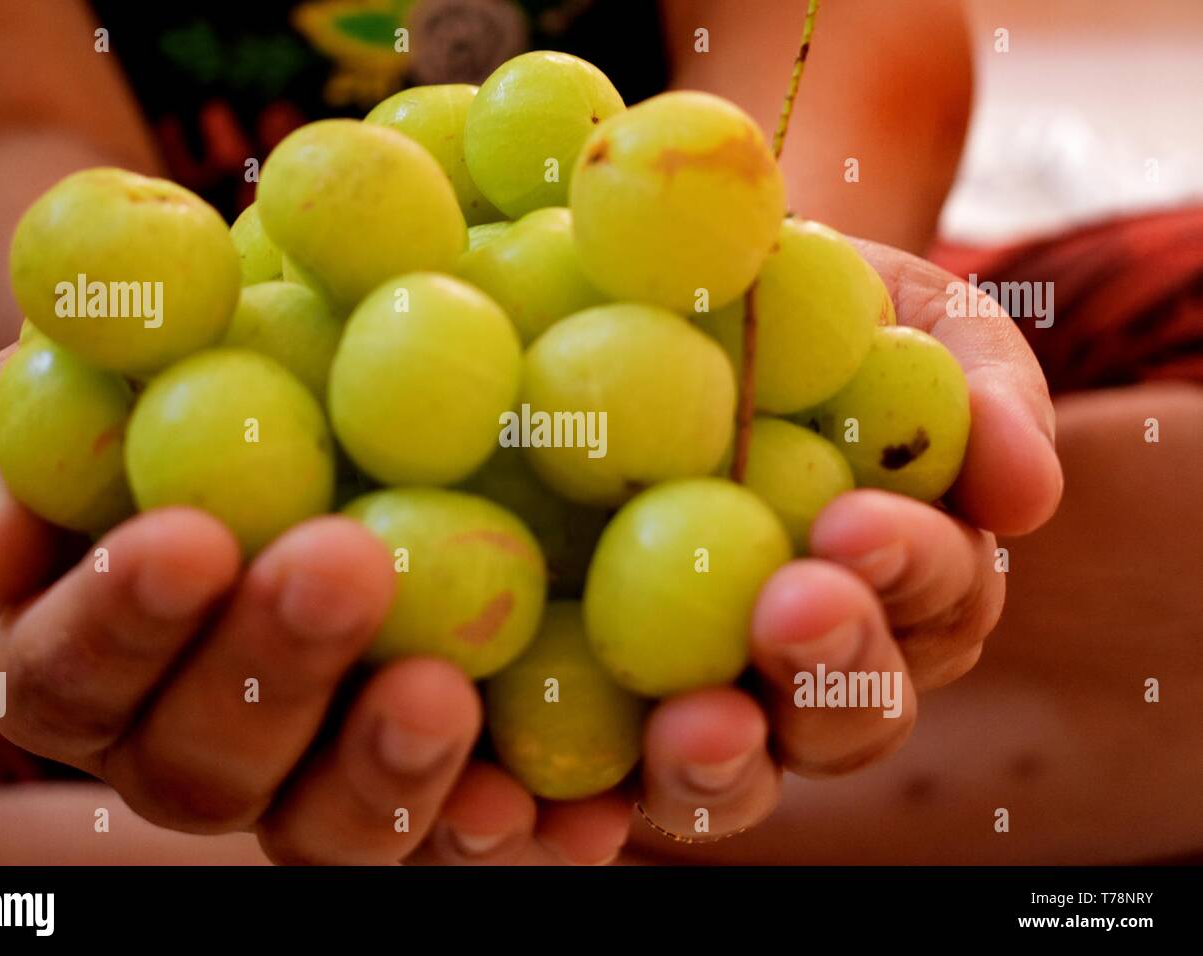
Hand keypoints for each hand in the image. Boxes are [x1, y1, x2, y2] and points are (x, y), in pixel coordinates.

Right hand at [0, 348, 627, 864]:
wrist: (250, 399)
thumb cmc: (133, 397)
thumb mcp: (43, 401)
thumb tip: (0, 531)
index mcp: (88, 671)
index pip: (76, 675)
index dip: (120, 623)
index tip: (187, 536)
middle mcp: (194, 746)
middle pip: (213, 765)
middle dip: (271, 675)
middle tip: (339, 570)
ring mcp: (317, 773)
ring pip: (337, 820)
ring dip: (389, 767)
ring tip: (443, 693)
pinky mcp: (436, 770)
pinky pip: (475, 818)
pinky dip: (523, 818)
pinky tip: (582, 807)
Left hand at [629, 239, 1063, 844]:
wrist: (666, 304)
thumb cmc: (813, 309)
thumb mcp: (910, 320)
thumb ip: (981, 392)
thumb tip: (1022, 493)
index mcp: (904, 582)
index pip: (934, 604)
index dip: (910, 574)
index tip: (857, 523)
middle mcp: (814, 658)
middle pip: (850, 713)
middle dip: (834, 667)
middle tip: (793, 607)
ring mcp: (706, 690)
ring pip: (739, 773)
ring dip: (726, 765)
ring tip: (696, 727)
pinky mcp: (594, 705)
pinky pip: (597, 774)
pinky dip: (590, 802)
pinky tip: (570, 805)